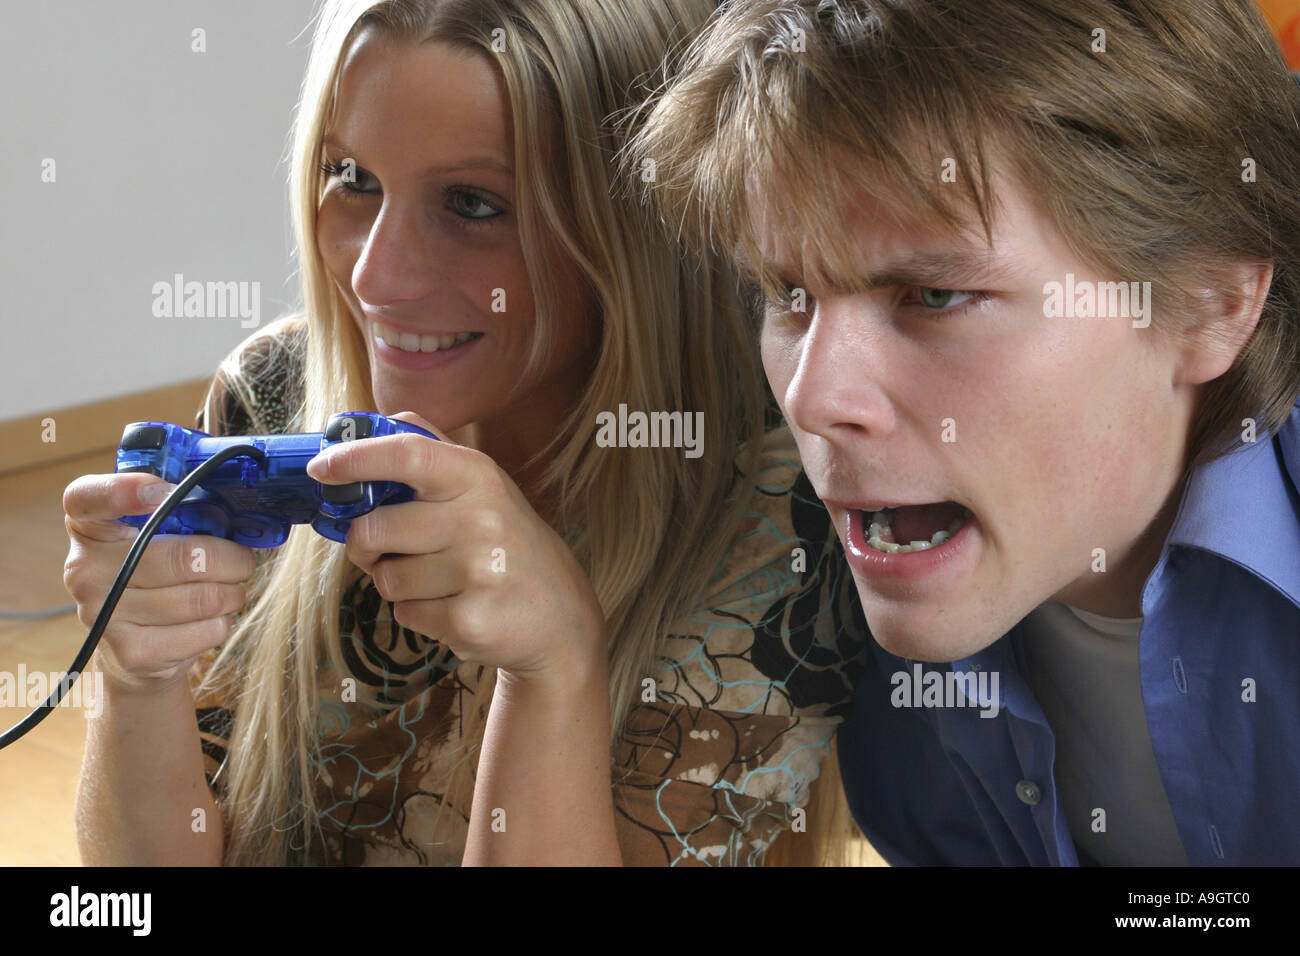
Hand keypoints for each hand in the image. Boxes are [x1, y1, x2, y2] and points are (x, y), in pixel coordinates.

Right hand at [62, 473, 256, 693]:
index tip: (162, 492)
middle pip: (184, 557)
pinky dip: (223, 622)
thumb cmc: (154, 578)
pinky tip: (209, 619)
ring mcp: (105, 614)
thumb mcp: (153, 539)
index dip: (123, 491)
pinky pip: (207, 629)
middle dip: (231, 560)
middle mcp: (85, 570)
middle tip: (241, 562)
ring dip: (233, 593)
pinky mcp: (133, 653)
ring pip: (204, 597)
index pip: (86, 498)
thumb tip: (234, 502)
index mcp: (88, 529)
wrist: (133, 649)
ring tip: (230, 591)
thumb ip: (176, 513)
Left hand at [306, 412, 606, 685]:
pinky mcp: (469, 620)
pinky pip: (405, 615)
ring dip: (398, 585)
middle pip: (374, 529)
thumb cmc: (509, 545)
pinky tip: (455, 607)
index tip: (321, 468)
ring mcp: (477, 571)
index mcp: (478, 477)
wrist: (560, 618)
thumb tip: (363, 424)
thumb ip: (429, 453)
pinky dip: (419, 615)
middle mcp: (480, 518)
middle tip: (385, 549)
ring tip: (440, 581)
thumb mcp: (484, 488)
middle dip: (367, 546)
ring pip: (386, 579)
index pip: (405, 455)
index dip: (354, 458)